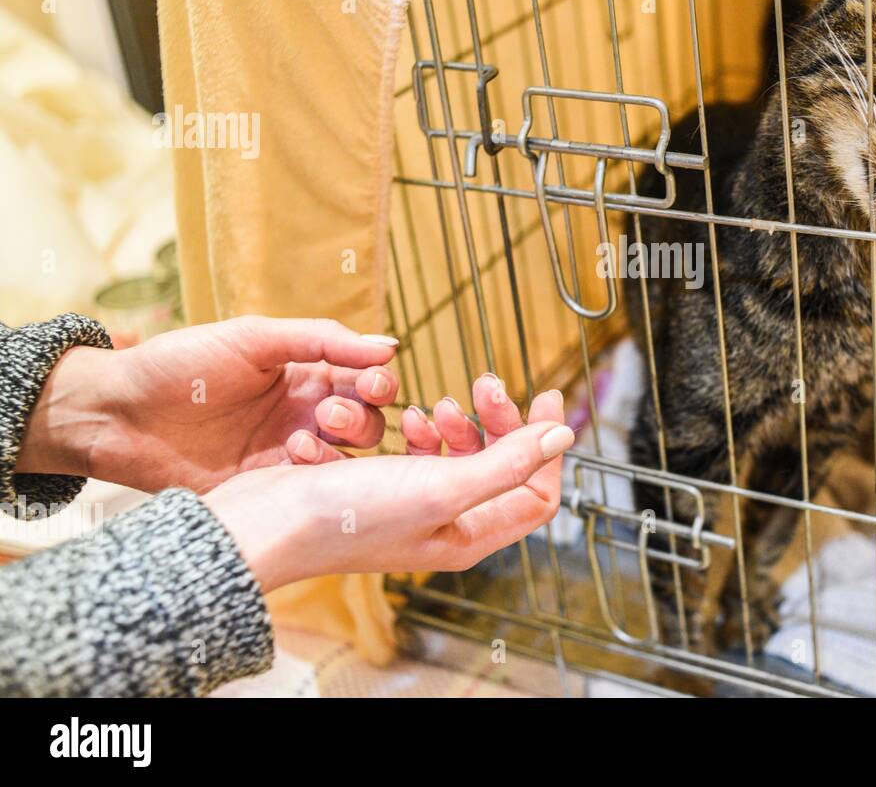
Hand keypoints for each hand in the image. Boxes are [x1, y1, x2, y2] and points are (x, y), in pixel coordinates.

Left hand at [16, 316, 400, 493]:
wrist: (118, 415)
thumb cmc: (179, 365)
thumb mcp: (253, 338)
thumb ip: (322, 339)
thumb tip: (388, 344)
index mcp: (307, 374)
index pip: (368, 381)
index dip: (380, 384)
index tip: (372, 383)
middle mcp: (305, 415)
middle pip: (370, 424)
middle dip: (361, 418)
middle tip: (328, 413)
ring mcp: (289, 455)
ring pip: (350, 462)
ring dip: (342, 449)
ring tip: (302, 440)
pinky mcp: (269, 490)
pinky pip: (314, 491)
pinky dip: (318, 478)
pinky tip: (290, 461)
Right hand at [201, 388, 571, 589]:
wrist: (264, 523)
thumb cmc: (346, 517)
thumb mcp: (440, 487)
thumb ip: (507, 463)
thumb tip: (563, 436)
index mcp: (469, 536)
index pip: (537, 495)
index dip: (547, 446)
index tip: (546, 395)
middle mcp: (445, 525)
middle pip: (498, 466)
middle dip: (496, 422)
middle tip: (483, 385)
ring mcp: (411, 506)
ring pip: (456, 454)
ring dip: (454, 422)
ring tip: (434, 407)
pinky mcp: (378, 486)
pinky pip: (415, 452)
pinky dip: (415, 428)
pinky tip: (401, 415)